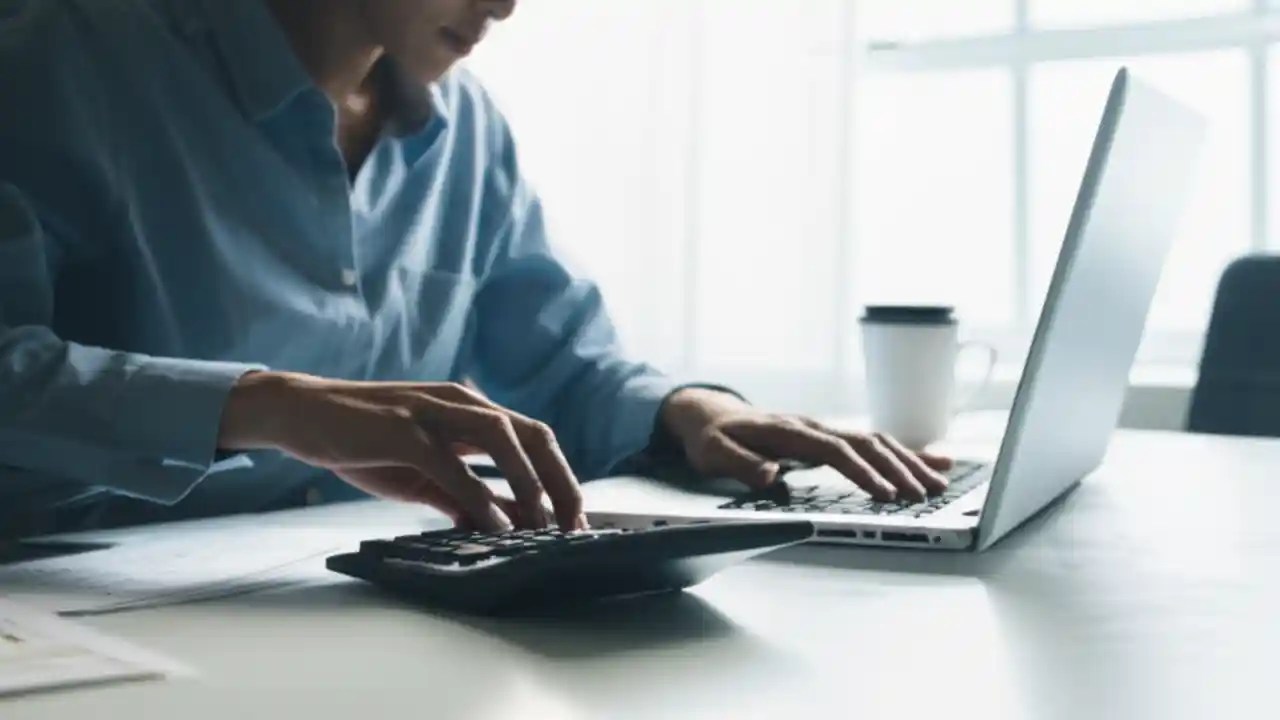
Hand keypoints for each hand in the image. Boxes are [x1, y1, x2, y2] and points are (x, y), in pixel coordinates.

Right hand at [217, 372, 583, 531]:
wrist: (303, 412)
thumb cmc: (364, 442)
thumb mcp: (423, 473)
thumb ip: (462, 494)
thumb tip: (501, 527)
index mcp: (470, 410)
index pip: (534, 437)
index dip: (560, 476)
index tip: (575, 518)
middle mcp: (461, 403)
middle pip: (533, 434)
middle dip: (560, 480)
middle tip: (574, 526)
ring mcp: (432, 411)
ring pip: (503, 438)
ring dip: (528, 483)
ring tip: (543, 524)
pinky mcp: (402, 428)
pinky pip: (452, 463)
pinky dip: (478, 494)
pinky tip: (493, 524)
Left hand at [659, 388, 951, 501]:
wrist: (711, 415)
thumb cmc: (713, 438)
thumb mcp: (714, 454)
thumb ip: (740, 465)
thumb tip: (772, 475)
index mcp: (789, 432)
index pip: (835, 450)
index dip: (862, 471)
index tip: (885, 494)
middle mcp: (814, 426)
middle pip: (866, 443)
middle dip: (898, 468)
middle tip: (926, 495)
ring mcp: (824, 430)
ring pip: (876, 440)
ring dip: (909, 460)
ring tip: (939, 484)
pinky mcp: (830, 437)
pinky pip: (873, 442)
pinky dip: (905, 451)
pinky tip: (935, 461)